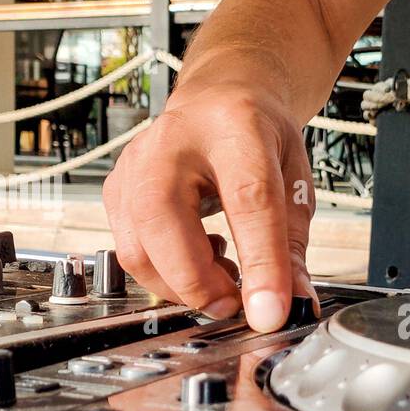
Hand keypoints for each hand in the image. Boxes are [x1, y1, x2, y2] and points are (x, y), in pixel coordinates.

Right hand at [102, 80, 316, 330]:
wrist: (219, 98)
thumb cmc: (256, 134)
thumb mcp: (294, 179)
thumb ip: (293, 246)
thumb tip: (293, 305)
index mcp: (234, 127)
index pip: (247, 200)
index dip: (260, 264)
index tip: (271, 312)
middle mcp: (172, 141)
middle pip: (164, 222)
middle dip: (199, 283)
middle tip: (236, 306)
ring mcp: (134, 165)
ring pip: (138, 249)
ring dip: (183, 285)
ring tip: (224, 279)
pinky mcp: (116, 190)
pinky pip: (131, 253)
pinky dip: (166, 275)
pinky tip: (199, 259)